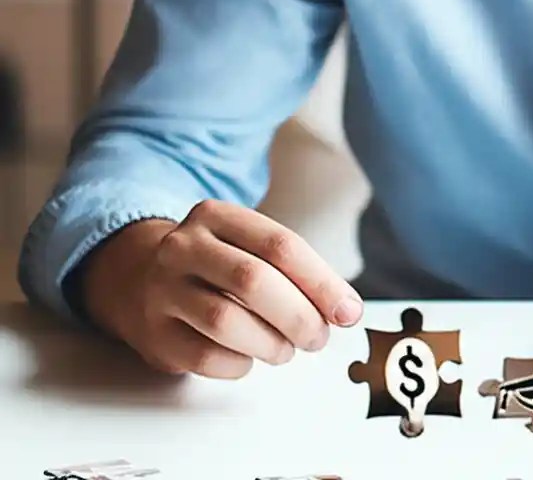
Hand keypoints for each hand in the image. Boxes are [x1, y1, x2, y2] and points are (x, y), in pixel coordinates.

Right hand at [81, 200, 362, 378]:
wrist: (137, 276)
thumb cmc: (217, 265)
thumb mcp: (251, 247)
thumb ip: (297, 272)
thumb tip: (345, 310)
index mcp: (217, 216)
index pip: (281, 246)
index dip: (322, 283)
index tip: (348, 312)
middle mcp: (183, 247)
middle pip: (254, 282)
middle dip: (299, 316)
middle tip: (318, 337)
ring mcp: (161, 289)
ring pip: (226, 321)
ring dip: (271, 344)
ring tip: (285, 349)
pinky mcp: (153, 333)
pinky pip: (205, 356)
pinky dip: (240, 364)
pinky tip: (248, 357)